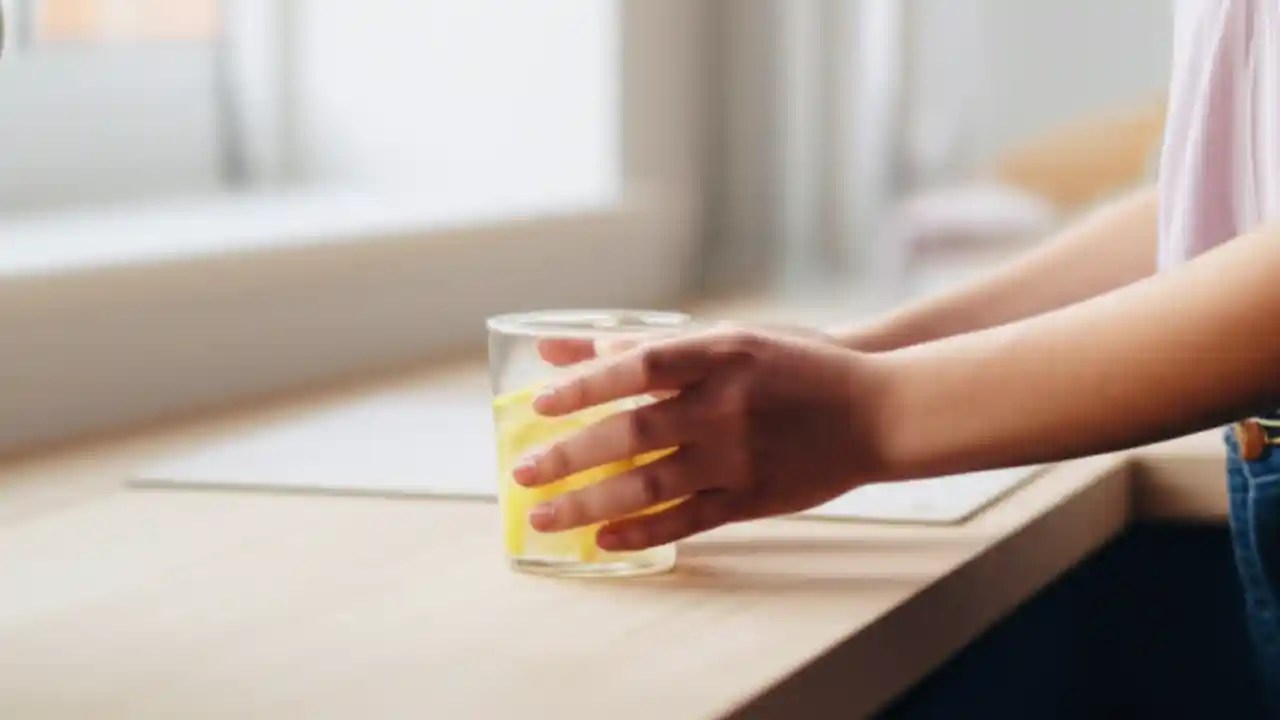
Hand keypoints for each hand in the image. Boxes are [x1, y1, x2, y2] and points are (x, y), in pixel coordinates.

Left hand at [513, 328, 888, 550]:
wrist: (874, 409)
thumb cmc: (794, 365)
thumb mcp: (727, 339)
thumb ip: (643, 344)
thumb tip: (559, 348)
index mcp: (721, 354)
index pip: (638, 365)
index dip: (585, 385)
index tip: (539, 404)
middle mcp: (726, 405)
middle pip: (632, 431)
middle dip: (569, 455)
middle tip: (522, 472)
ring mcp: (739, 457)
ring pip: (650, 484)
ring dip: (590, 502)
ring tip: (544, 515)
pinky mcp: (752, 499)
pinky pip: (686, 520)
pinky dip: (641, 531)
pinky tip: (601, 538)